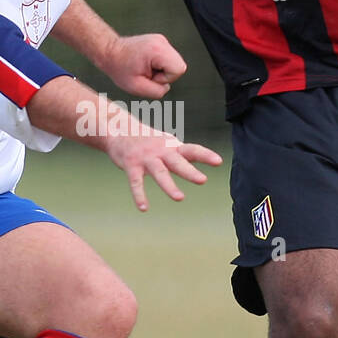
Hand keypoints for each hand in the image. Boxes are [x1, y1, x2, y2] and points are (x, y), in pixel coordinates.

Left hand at [99, 33, 186, 99]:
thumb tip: (167, 86)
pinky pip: (168, 59)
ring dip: (162, 70)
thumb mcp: (137, 87)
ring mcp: (162, 40)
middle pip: (179, 65)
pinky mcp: (160, 41)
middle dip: (165, 74)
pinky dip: (159, 65)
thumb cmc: (120, 69)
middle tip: (147, 73)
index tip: (149, 75)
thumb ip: (157, 91)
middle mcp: (162, 41)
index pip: (179, 69)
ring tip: (145, 68)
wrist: (109, 52)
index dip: (166, 78)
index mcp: (157, 50)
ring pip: (175, 63)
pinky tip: (145, 63)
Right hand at [102, 112, 222, 212]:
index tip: (218, 162)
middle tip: (203, 180)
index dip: (205, 155)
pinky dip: (139, 195)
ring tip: (179, 198)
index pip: (191, 150)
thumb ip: (180, 152)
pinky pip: (136, 182)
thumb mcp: (165, 142)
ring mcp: (146, 158)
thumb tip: (200, 157)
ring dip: (169, 185)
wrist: (118, 130)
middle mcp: (160, 151)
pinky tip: (144, 208)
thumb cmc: (147, 139)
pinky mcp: (131, 165)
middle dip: (189, 171)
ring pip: (159, 173)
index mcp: (171, 146)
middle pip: (177, 162)